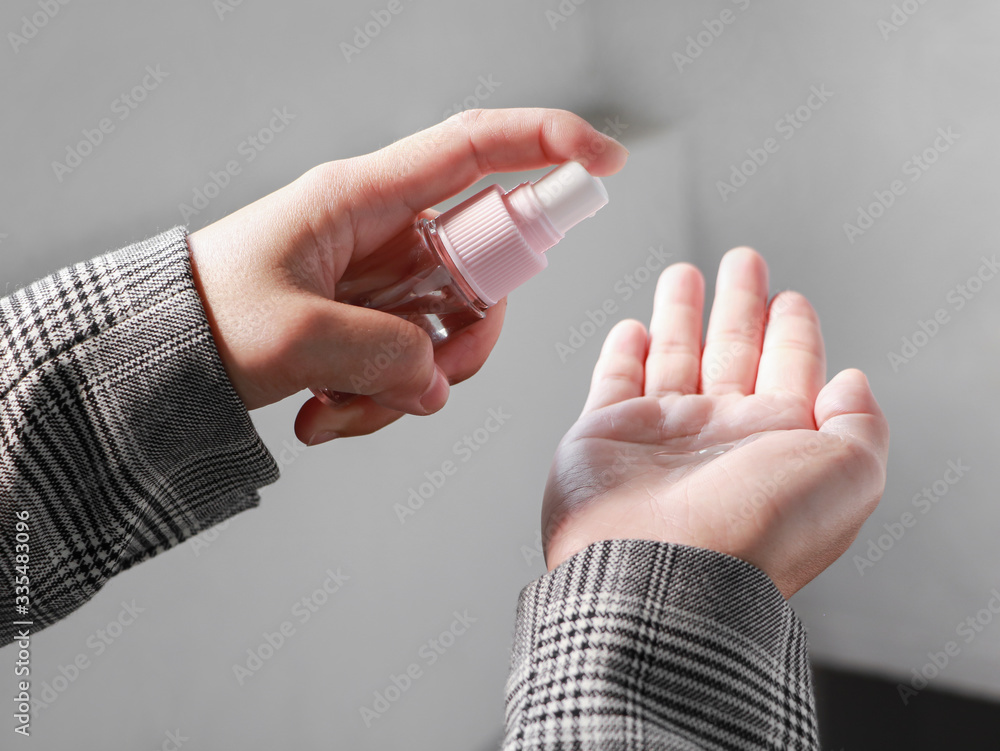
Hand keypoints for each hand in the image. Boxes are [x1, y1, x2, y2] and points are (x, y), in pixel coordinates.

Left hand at [186, 108, 627, 444]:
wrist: (154, 356)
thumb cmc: (200, 317)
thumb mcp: (292, 337)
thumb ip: (383, 355)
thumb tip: (434, 381)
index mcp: (361, 198)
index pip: (472, 148)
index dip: (546, 143)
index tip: (604, 162)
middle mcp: (382, 232)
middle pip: (484, 265)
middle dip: (467, 335)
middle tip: (427, 375)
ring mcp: (380, 280)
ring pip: (453, 326)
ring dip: (414, 384)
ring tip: (340, 410)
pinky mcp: (369, 321)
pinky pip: (415, 361)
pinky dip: (384, 400)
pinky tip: (326, 415)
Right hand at [542, 248, 888, 597]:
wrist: (661, 572)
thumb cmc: (754, 530)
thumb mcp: (850, 474)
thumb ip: (861, 422)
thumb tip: (851, 383)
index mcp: (777, 441)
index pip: (791, 367)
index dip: (793, 330)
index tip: (789, 297)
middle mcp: (720, 435)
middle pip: (734, 350)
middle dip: (740, 304)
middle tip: (744, 261)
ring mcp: (661, 434)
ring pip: (675, 356)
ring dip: (681, 314)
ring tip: (685, 274)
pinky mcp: (605, 434)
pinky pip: (615, 381)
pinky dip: (623, 353)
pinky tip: (632, 330)